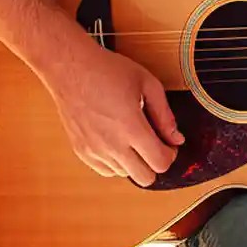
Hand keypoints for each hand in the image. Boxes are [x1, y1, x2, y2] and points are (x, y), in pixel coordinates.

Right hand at [41, 43, 183, 185]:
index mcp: (131, 127)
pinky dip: (116, 162)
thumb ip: (165, 115)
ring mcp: (94, 150)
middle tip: (154, 143)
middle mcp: (111, 144)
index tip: (169, 143)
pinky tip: (117, 141)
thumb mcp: (147, 84)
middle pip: (145, 178)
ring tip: (132, 137)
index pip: (160, 163)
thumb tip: (177, 139)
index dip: (170, 154)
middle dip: (155, 163)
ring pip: (125, 174)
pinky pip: (105, 171)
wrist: (70, 68)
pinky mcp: (81, 151)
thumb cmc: (108, 71)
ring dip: (135, 161)